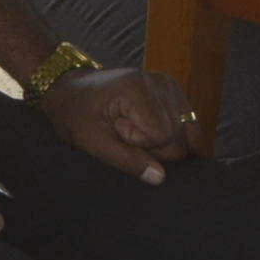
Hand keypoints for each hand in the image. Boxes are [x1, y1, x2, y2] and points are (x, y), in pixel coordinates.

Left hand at [40, 66, 194, 179]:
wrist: (70, 89)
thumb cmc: (75, 113)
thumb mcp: (90, 141)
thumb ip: (126, 160)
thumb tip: (161, 177)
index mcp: (138, 89)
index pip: (163, 138)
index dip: (140, 145)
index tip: (116, 131)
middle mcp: (160, 82)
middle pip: (179, 138)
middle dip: (153, 146)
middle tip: (123, 130)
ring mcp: (170, 84)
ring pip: (188, 134)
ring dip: (163, 140)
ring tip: (134, 127)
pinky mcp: (173, 90)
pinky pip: (189, 124)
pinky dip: (173, 134)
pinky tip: (151, 128)